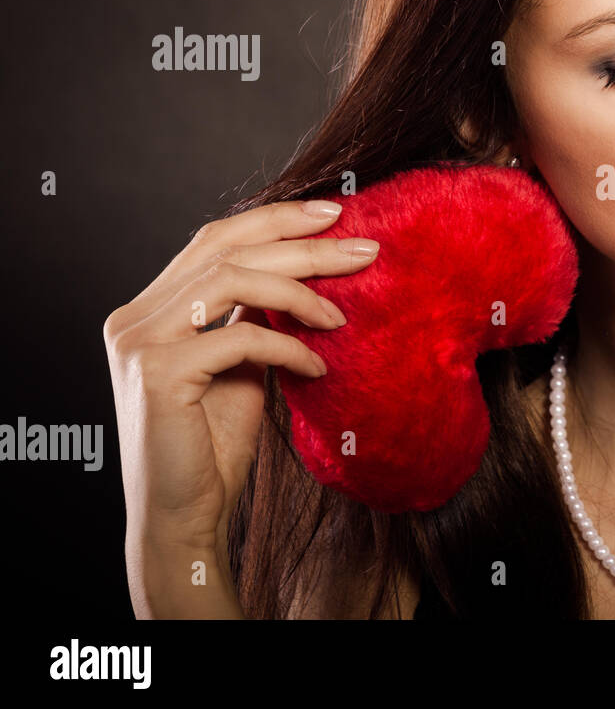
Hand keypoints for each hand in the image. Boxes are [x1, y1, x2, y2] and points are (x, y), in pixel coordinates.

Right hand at [103, 199, 379, 556]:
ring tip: (344, 315)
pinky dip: (289, 345)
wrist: (183, 516)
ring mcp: (139, 342)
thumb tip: (305, 273)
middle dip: (303, 244)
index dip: (275, 219)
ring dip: (300, 291)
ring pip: (231, 280)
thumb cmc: (212, 446)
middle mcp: (134, 317)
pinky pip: (241, 337)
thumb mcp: (239, 366)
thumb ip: (253, 317)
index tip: (335, 214)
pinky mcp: (156, 373)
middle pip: (227, 250)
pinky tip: (319, 366)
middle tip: (364, 249)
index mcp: (149, 308)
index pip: (214, 239)